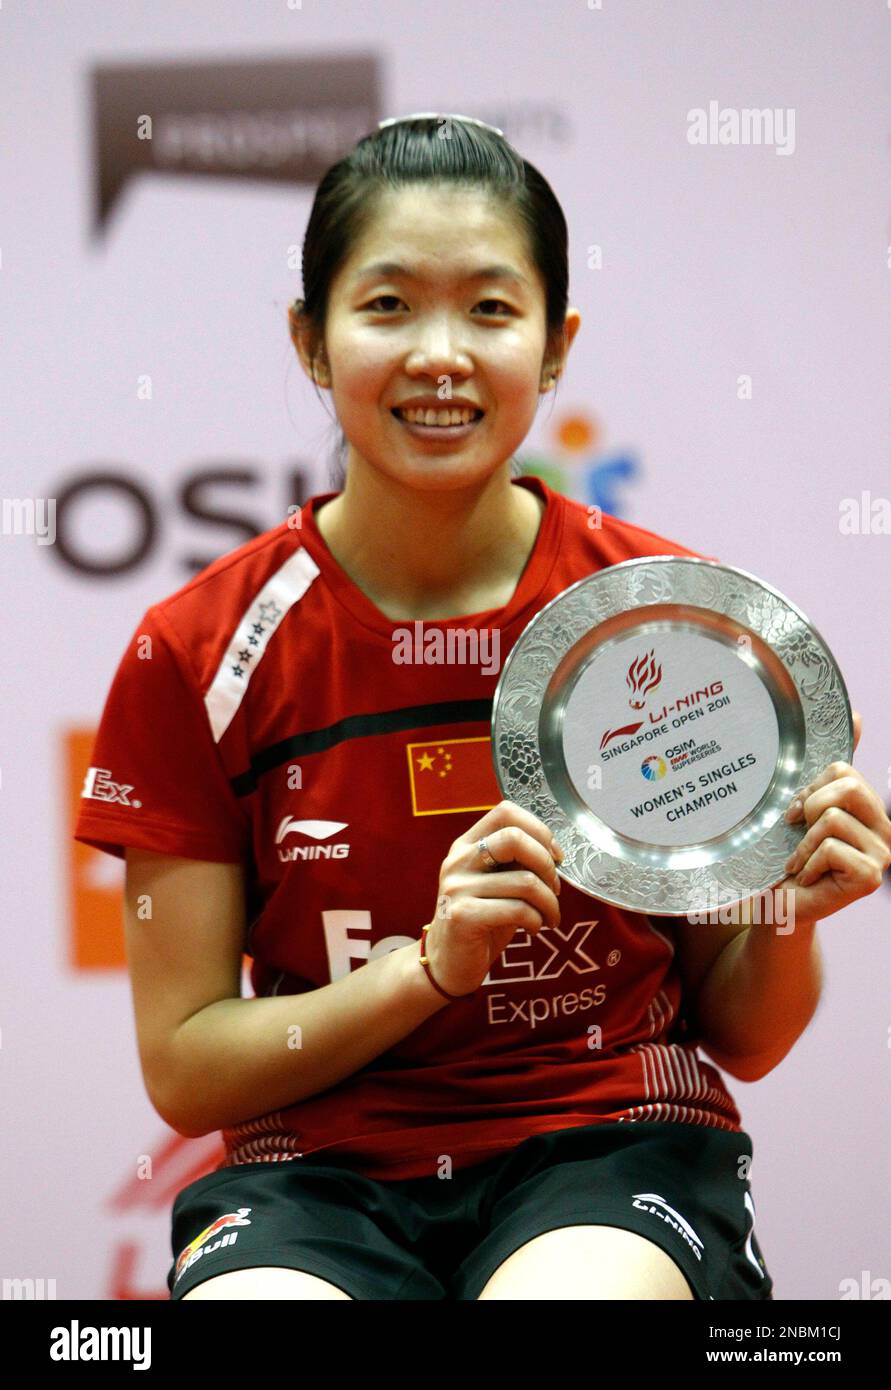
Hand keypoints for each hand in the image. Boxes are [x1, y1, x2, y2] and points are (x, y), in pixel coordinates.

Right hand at [423, 800, 562, 997]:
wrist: (449, 963)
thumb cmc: (483, 920)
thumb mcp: (497, 883)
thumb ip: (516, 862)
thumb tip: (554, 853)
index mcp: (466, 844)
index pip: (506, 812)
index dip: (539, 830)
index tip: (555, 856)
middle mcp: (458, 860)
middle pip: (514, 838)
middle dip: (546, 864)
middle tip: (555, 888)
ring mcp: (457, 887)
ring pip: (525, 881)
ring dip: (550, 902)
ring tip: (550, 916)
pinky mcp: (463, 916)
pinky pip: (518, 910)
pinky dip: (537, 920)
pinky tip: (534, 928)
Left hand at [777, 711, 890, 926]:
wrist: (778, 905)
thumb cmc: (788, 855)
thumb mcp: (804, 807)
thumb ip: (829, 770)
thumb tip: (859, 716)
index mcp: (871, 809)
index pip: (843, 770)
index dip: (811, 787)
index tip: (796, 813)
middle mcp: (885, 829)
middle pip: (845, 785)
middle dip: (810, 806)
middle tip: (797, 832)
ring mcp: (882, 855)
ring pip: (832, 818)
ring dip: (803, 843)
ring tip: (800, 862)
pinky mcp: (870, 877)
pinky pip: (829, 847)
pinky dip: (807, 862)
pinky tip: (807, 876)